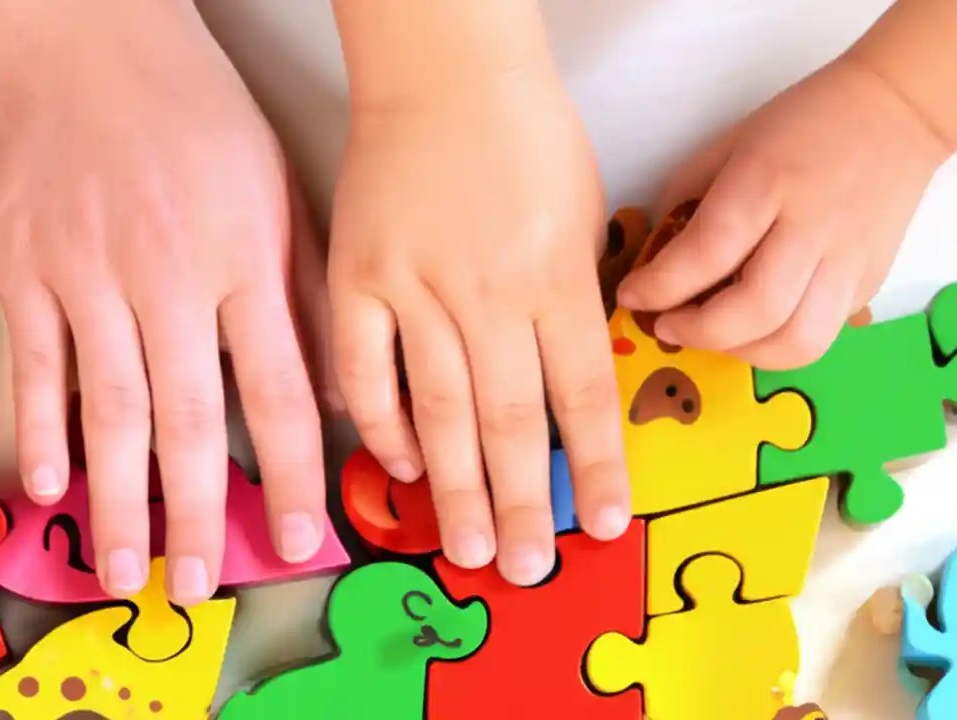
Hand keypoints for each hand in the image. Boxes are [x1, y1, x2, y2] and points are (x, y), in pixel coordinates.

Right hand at [0, 0, 331, 604]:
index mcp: (244, 255)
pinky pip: (39, 364)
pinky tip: (51, 485)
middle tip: (200, 588)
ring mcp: (86, 271)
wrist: (82, 42)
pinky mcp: (24, 265)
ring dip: (119, 499)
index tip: (302, 538)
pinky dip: (43, 428)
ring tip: (127, 567)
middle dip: (199, 513)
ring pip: (107, 407)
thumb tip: (336, 389)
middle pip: (189, 417)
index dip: (295, 475)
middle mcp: (166, 273)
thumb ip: (309, 291)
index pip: (280, 390)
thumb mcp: (280, 188)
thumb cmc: (195, 112)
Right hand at [329, 61, 630, 586]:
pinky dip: (382, 425)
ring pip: (441, 410)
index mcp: (556, 276)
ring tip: (469, 548)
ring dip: (457, 489)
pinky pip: (365, 372)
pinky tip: (400, 469)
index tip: (600, 524)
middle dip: (521, 505)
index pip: (582, 396)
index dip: (595, 468)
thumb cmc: (523, 135)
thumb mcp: (582, 214)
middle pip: (511, 421)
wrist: (442, 71)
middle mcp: (490, 294)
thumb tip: (567, 387)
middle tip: (524, 567)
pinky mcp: (357, 279)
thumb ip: (573, 303)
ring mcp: (417, 289)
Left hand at [618, 56, 949, 368]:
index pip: (709, 250)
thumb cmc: (800, 125)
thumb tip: (655, 261)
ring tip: (712, 338)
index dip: (661, 286)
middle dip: (699, 332)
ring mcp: (850, 259)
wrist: (898, 112)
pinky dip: (777, 345)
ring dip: (743, 354)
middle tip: (667, 327)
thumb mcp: (728, 145)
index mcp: (768, 179)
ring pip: (799, 341)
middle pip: (757, 309)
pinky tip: (751, 328)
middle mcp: (813, 224)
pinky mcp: (871, 282)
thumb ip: (686, 201)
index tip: (631, 296)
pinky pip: (822, 336)